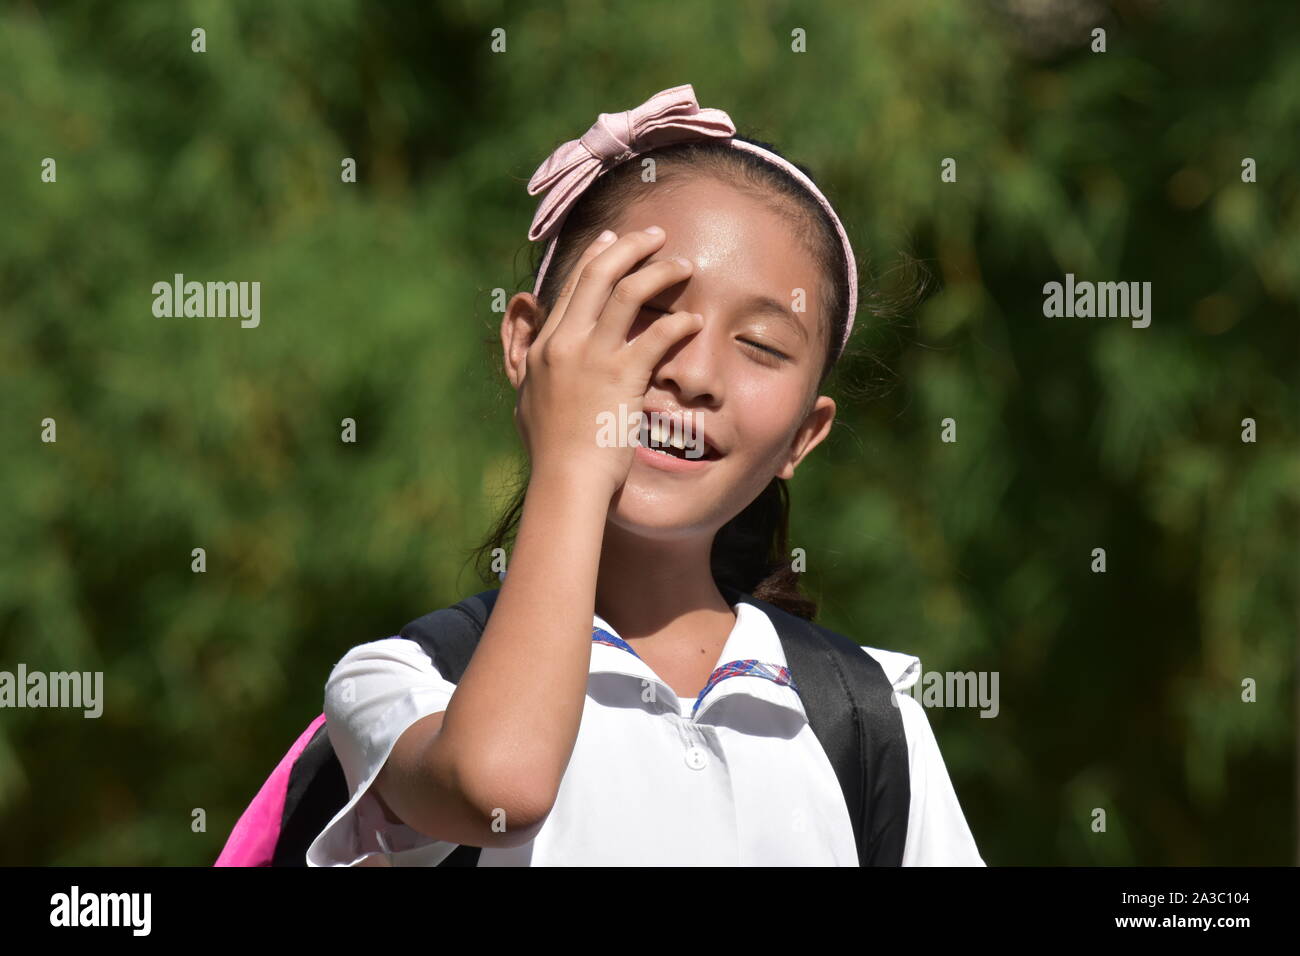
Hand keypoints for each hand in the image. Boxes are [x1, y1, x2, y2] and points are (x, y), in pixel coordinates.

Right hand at [513, 227, 700, 496]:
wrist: (565, 482)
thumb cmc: (552, 453)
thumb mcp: (528, 403)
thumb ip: (529, 372)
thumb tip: (527, 358)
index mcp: (543, 348)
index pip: (572, 286)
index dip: (596, 256)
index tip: (615, 239)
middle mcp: (564, 344)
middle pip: (598, 274)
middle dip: (630, 246)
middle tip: (656, 235)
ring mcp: (591, 358)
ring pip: (627, 292)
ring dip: (659, 272)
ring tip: (684, 266)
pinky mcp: (621, 377)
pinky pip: (656, 335)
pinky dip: (679, 323)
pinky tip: (695, 321)